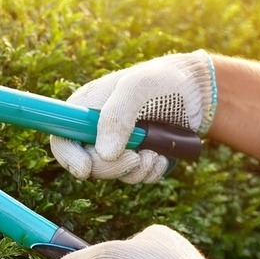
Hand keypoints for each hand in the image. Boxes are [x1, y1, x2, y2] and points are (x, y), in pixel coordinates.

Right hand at [50, 51, 215, 182]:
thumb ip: (118, 116)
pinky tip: (162, 155)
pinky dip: (150, 172)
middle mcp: (96, 130)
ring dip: (136, 169)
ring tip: (155, 150)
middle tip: (137, 157)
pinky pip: (136, 177)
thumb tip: (104, 154)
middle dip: (112, 167)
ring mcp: (117, 146)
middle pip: (87, 164)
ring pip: (114, 174)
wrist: (198, 92)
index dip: (68, 157)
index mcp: (85, 109)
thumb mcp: (139, 87)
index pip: (61, 139)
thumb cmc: (164, 80)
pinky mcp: (136, 157)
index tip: (85, 168)